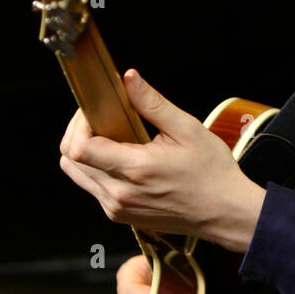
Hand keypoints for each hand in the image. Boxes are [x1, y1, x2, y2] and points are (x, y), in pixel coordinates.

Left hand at [58, 69, 265, 251]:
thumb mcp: (187, 130)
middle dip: (78, 133)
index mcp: (135, 170)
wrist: (224, 213)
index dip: (78, 124)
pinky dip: (96, 168)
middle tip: (101, 117)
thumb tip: (129, 78)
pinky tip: (121, 157)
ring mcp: (117, 208)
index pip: (79, 148)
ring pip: (77, 174)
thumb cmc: (211, 172)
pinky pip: (93, 188)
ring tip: (111, 136)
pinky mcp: (120, 215)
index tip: (94, 110)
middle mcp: (120, 193)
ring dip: (84, 152)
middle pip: (70, 160)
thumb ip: (153, 103)